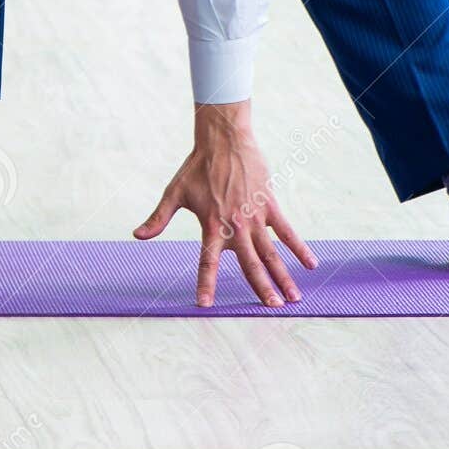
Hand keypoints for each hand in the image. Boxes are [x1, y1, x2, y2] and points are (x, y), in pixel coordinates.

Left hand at [134, 100, 317, 306]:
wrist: (223, 140)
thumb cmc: (197, 167)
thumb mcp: (174, 193)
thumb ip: (158, 218)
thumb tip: (137, 235)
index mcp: (211, 225)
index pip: (207, 261)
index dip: (205, 283)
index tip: (205, 305)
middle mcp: (235, 225)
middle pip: (250, 263)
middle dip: (261, 287)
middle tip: (271, 308)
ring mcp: (255, 217)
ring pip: (271, 252)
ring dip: (283, 275)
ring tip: (293, 298)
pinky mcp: (269, 205)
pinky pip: (287, 231)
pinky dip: (300, 248)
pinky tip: (311, 265)